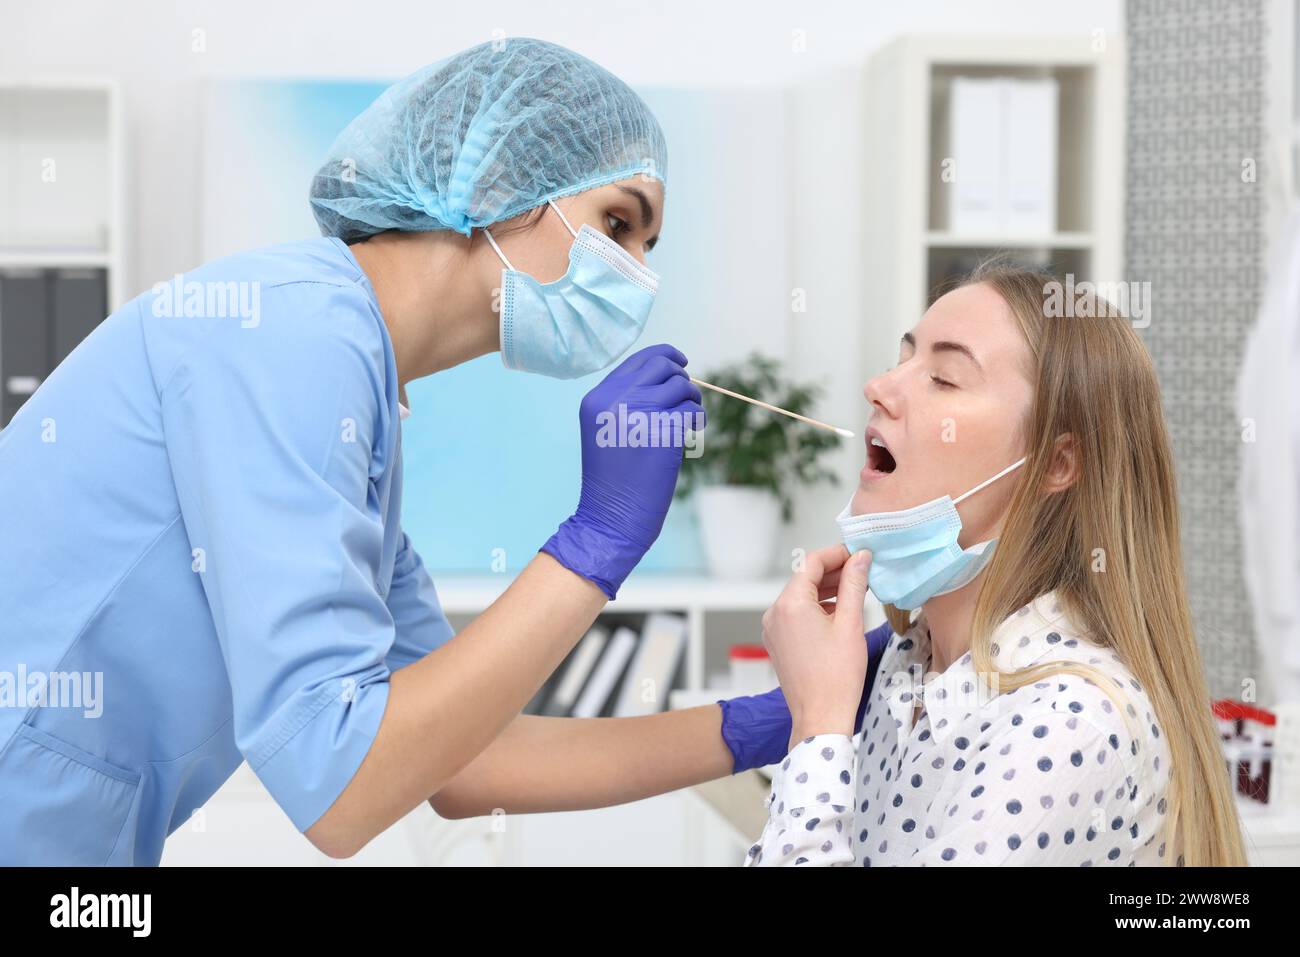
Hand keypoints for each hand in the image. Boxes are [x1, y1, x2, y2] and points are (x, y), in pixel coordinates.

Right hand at [540, 343, 704, 598]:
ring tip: (688, 420)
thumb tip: (668, 375)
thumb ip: (626, 401)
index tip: (681, 362)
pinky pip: (691, 412)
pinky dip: (696, 420)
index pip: (637, 359)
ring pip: (681, 386)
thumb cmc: (612, 480)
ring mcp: (640, 413)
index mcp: (598, 398)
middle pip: (662, 365)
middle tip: (686, 398)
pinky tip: (691, 434)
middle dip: (681, 377)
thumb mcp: (606, 430)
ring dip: (692, 400)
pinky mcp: (664, 431)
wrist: (610, 518)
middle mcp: (616, 399)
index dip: (665, 356)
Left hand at [760, 545, 871, 748]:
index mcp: (790, 604)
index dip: (837, 554)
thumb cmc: (837, 676)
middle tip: (863, 570)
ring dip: (826, 590)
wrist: (820, 717)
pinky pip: (795, 614)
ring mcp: (773, 628)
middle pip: (804, 578)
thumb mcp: (850, 624)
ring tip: (856, 589)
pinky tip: (839, 611)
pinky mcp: (777, 642)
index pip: (811, 562)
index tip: (859, 553)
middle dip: (833, 571)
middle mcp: (774, 613)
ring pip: (800, 596)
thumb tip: (860, 558)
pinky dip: (816, 608)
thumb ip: (854, 585)